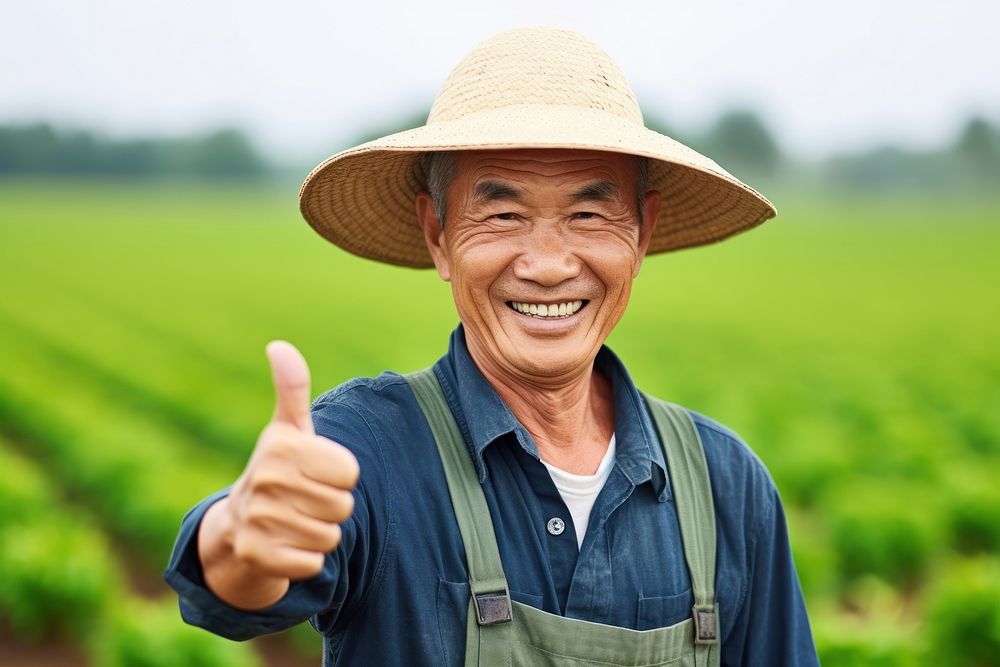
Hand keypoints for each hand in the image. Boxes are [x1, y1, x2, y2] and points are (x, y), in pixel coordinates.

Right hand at [214, 341, 359, 581]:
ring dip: (320, 533)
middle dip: (332, 507)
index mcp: (280, 447)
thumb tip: (278, 345)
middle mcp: (265, 481)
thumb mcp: (287, 428)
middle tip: (305, 501)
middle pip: (343, 506)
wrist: (236, 527)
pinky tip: (286, 546)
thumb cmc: (277, 470)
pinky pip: (314, 563)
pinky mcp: (258, 556)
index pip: (350, 472)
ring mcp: (258, 520)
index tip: (316, 473)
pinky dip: (307, 559)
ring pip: (331, 536)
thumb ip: (292, 388)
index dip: (340, 476)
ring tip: (295, 521)